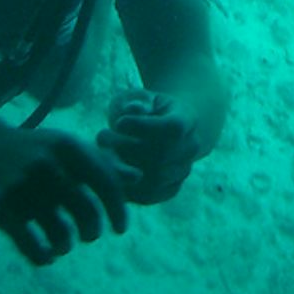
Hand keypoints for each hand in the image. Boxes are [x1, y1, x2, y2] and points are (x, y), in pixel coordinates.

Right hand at [0, 126, 130, 265]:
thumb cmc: (34, 151)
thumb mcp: (66, 148)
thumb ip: (101, 163)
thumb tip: (137, 178)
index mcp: (67, 147)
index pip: (105, 182)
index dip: (118, 210)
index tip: (121, 229)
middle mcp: (45, 164)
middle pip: (86, 212)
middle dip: (92, 230)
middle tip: (88, 234)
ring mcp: (20, 186)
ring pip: (60, 234)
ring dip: (66, 245)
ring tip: (63, 244)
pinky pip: (31, 246)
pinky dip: (44, 257)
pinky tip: (47, 256)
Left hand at [97, 89, 202, 204]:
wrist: (162, 129)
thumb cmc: (144, 109)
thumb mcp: (139, 97)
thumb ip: (135, 101)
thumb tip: (133, 109)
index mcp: (187, 118)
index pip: (173, 128)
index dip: (145, 127)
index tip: (120, 122)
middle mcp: (191, 147)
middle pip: (162, 155)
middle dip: (126, 148)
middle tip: (102, 136)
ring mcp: (183, 170)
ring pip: (155, 178)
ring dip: (123, 167)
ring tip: (104, 154)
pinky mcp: (170, 189)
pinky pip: (149, 196)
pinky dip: (126, 187)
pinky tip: (109, 172)